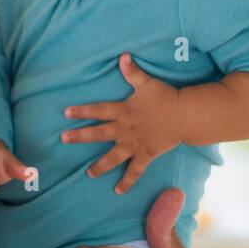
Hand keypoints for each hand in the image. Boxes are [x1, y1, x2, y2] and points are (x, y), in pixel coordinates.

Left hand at [61, 53, 181, 192]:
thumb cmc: (166, 97)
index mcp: (123, 111)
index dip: (82, 111)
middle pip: (99, 134)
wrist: (185, 115)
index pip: (98, 110)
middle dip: (80, 137)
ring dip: (100, 166)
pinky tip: (118, 191)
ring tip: (88, 174)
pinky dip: (127, 181)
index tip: (66, 113)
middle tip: (63, 140)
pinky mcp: (146, 155)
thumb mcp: (147, 83)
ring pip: (113, 157)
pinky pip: (135, 171)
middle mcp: (125, 129)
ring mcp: (135, 144)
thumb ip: (133, 72)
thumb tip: (123, 56)